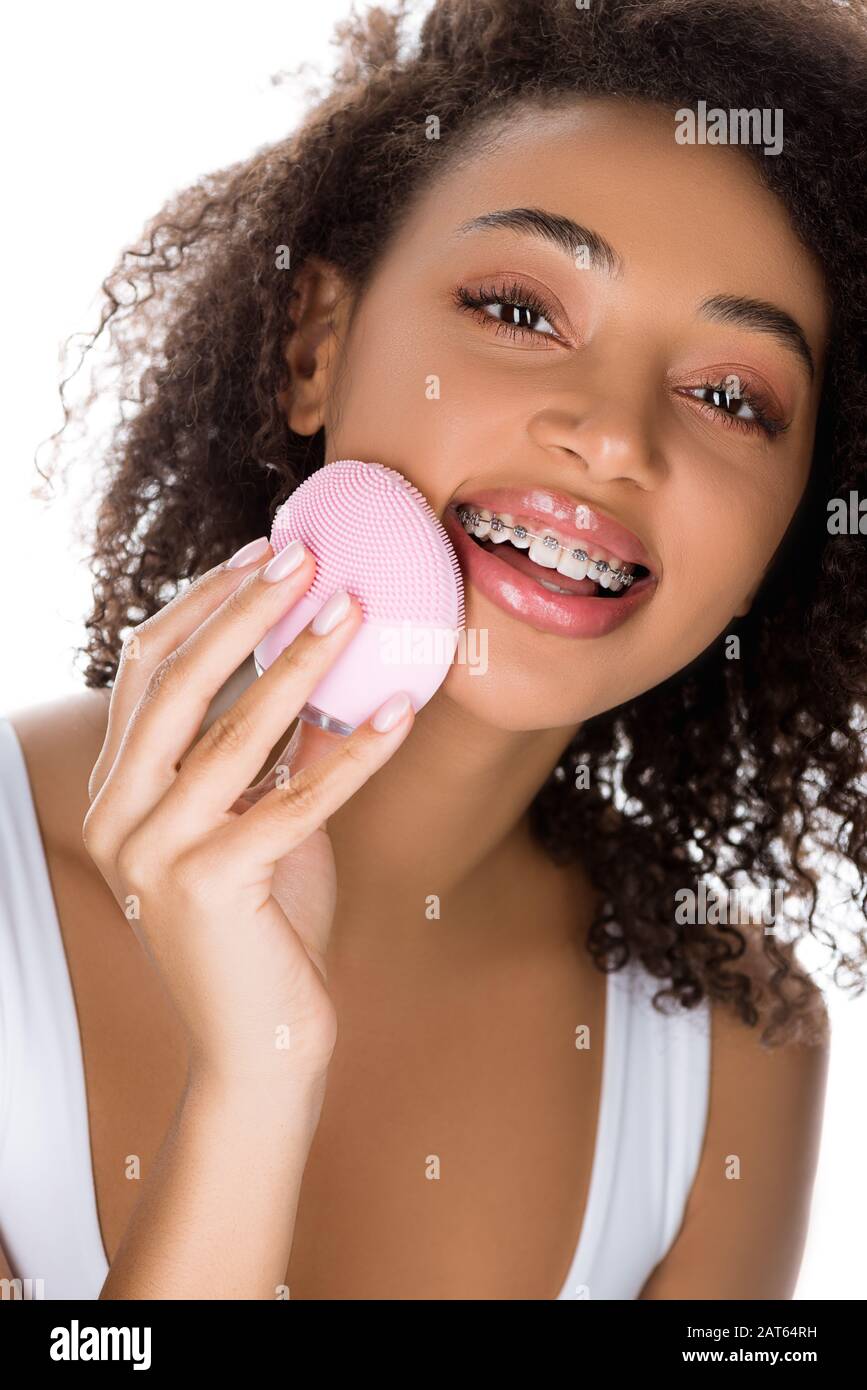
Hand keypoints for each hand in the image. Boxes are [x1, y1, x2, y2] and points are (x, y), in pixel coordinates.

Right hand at [82, 537, 414, 1088]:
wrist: (259, 1047)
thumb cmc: (261, 931)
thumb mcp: (252, 824)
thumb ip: (264, 755)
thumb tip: (317, 662)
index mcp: (115, 795)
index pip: (146, 672)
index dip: (202, 605)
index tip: (262, 555)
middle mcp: (119, 819)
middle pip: (176, 683)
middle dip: (243, 609)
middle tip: (305, 556)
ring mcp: (155, 855)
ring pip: (233, 731)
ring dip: (302, 662)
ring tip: (355, 609)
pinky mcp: (211, 887)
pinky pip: (296, 798)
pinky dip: (355, 753)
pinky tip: (399, 711)